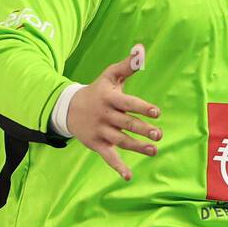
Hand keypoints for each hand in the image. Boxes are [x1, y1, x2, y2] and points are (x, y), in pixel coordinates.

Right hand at [67, 43, 162, 180]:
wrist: (68, 108)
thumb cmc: (97, 91)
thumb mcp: (110, 76)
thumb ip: (127, 65)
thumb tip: (141, 50)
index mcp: (110, 99)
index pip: (127, 103)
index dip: (142, 107)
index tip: (156, 112)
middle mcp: (105, 116)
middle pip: (126, 124)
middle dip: (143, 129)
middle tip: (159, 134)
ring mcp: (101, 131)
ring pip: (121, 141)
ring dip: (138, 147)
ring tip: (154, 150)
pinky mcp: (97, 144)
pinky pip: (108, 157)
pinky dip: (118, 167)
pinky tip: (128, 176)